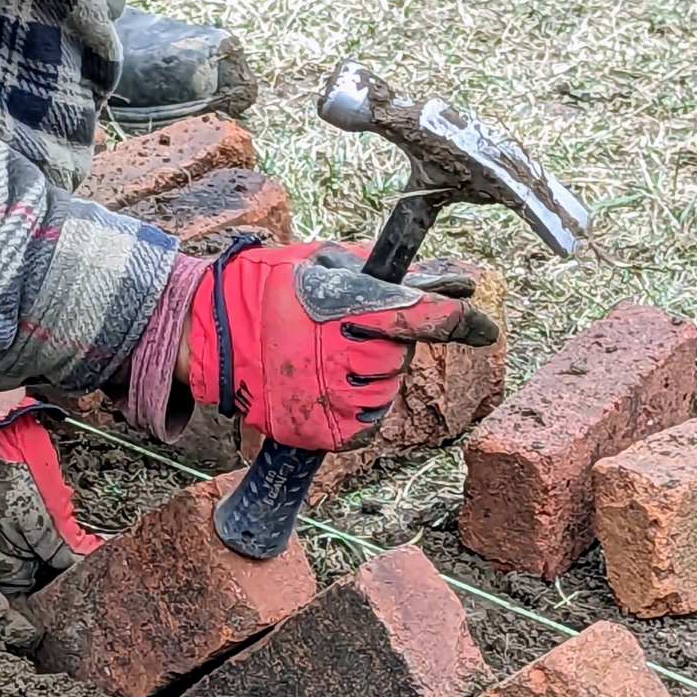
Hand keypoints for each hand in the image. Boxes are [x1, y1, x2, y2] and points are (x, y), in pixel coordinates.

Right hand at [184, 240, 498, 452]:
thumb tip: (457, 278)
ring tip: (326, 360)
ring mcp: (337, 398)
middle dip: (385, 345)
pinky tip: (326, 389)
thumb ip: (390, 273)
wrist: (212, 336)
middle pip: (401, 358)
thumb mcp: (328, 263)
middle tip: (345, 334)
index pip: (429, 319)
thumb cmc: (272, 290)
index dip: (464, 323)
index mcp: (354, 306)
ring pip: (383, 393)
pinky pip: (365, 426)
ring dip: (367, 378)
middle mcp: (350, 355)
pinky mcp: (326, 432)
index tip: (484, 326)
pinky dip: (353, 412)